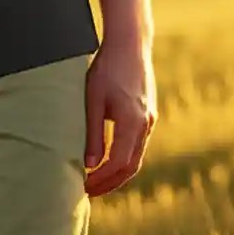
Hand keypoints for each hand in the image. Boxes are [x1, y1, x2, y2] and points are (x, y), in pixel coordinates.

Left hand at [83, 38, 157, 196]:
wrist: (130, 43)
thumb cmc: (107, 69)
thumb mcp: (94, 101)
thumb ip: (94, 134)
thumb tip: (90, 165)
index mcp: (133, 122)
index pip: (118, 164)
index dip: (102, 180)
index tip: (84, 187)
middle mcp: (146, 124)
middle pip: (131, 166)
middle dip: (110, 182)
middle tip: (89, 192)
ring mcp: (149, 118)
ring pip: (136, 156)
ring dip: (117, 172)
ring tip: (96, 180)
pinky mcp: (148, 112)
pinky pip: (138, 144)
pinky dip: (123, 157)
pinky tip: (108, 158)